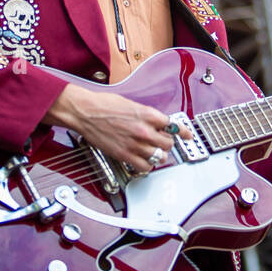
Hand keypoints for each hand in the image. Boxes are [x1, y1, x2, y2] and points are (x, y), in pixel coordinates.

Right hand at [42, 83, 173, 173]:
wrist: (84, 111)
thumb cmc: (103, 105)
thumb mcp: (131, 104)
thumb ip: (146, 115)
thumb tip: (157, 123)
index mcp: (147, 114)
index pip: (173, 126)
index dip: (182, 131)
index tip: (187, 135)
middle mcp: (144, 130)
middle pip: (168, 143)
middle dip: (167, 143)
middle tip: (164, 142)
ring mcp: (134, 144)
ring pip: (159, 157)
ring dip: (159, 155)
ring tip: (154, 152)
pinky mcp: (124, 155)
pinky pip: (144, 167)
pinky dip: (147, 166)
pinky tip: (144, 161)